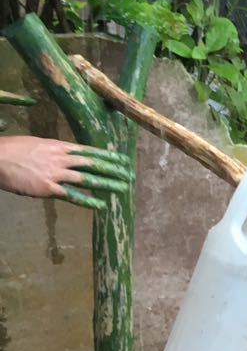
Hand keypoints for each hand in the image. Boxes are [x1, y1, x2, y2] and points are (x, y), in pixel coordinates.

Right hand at [0, 136, 132, 211]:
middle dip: (114, 169)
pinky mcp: (48, 189)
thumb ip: (53, 151)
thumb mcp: (36, 144)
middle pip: (93, 164)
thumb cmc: (12, 151)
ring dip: (107, 184)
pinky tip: (102, 206)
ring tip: (123, 188)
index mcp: (58, 146)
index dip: (108, 156)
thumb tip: (64, 155)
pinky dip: (89, 202)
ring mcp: (56, 174)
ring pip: (88, 179)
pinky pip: (73, 196)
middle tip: (130, 174)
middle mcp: (61, 158)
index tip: (123, 159)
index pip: (89, 151)